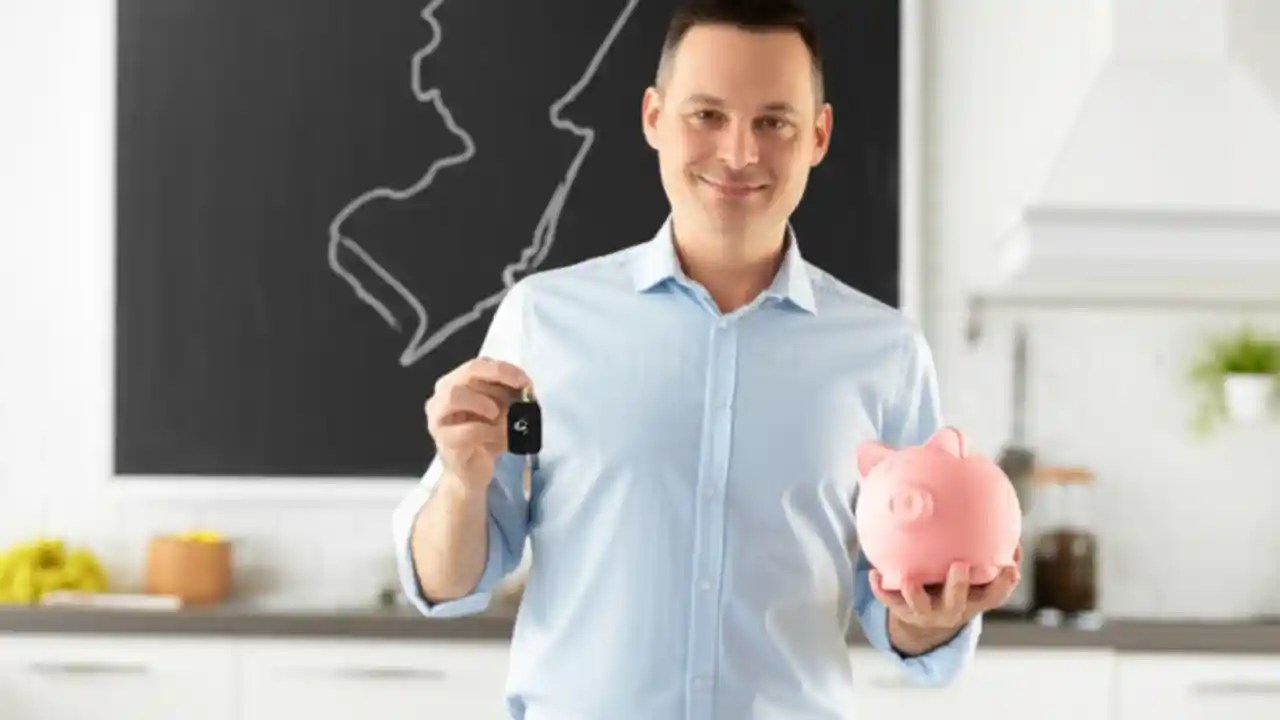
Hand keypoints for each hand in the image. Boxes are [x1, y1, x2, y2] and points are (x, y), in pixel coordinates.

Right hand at [424, 357, 531, 489]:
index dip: (502, 369)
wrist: (472, 472)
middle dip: (495, 379)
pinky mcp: (443, 442)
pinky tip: (494, 437)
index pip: (477, 365)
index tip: (524, 380)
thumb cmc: (486, 437)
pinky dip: (485, 431)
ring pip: (454, 396)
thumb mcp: (502, 411)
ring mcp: (438, 419)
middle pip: (465, 373)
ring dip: (482, 401)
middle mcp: (442, 396)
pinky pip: (464, 431)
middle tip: (514, 395)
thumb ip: (509, 395)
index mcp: (456, 383)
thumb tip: (525, 385)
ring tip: (496, 414)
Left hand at [870, 546, 1021, 653]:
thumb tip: (1002, 514)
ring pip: (921, 606)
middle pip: (958, 600)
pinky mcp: (902, 610)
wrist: (924, 617)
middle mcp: (952, 608)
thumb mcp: (972, 576)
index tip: (1011, 569)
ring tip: (909, 582)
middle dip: (959, 586)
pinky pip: (890, 601)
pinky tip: (874, 574)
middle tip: (959, 566)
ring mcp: (926, 611)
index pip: (994, 596)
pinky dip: (882, 589)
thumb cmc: (953, 584)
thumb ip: (985, 550)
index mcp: (973, 599)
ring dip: (916, 594)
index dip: (1004, 585)